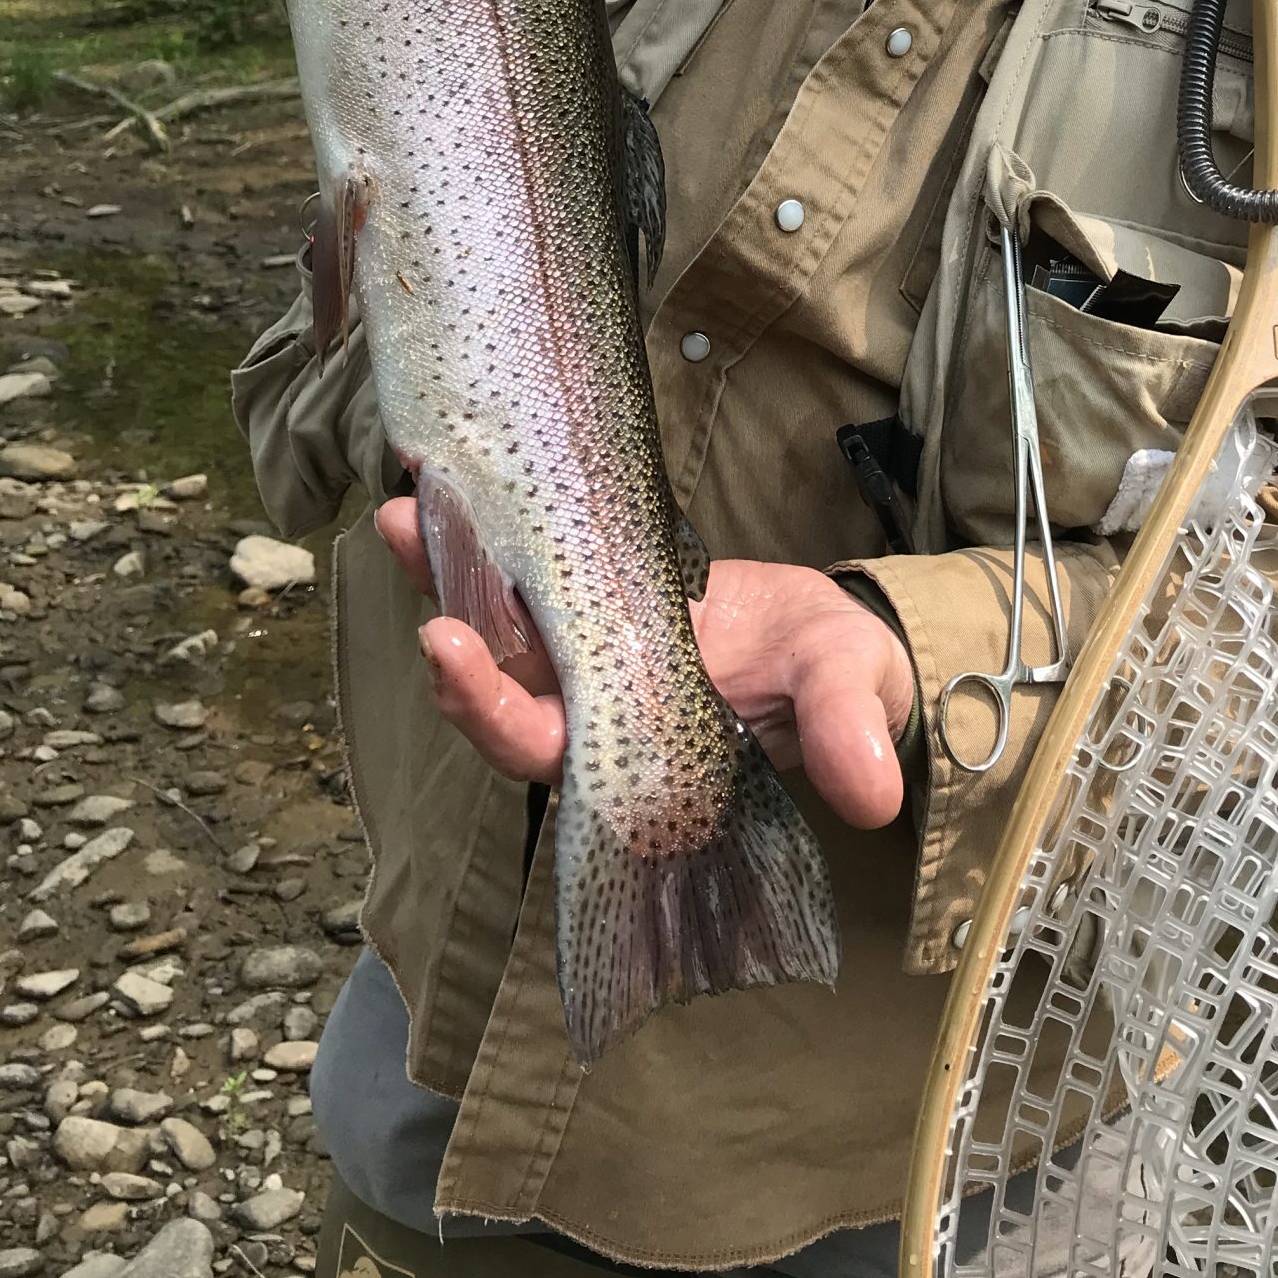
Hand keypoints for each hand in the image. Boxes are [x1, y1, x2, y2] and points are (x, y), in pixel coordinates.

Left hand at [375, 497, 915, 828]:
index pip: (542, 746)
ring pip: (493, 624)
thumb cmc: (835, 680)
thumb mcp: (849, 690)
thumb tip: (874, 792)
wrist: (834, 651)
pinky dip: (488, 537)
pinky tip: (454, 485)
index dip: (487, 707)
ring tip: (406, 501)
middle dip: (439, 614)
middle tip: (403, 533)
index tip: (447, 650)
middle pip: (490, 680)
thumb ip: (843, 732)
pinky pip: (526, 573)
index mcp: (633, 749)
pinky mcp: (591, 595)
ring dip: (444, 567)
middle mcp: (589, 706)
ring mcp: (583, 652)